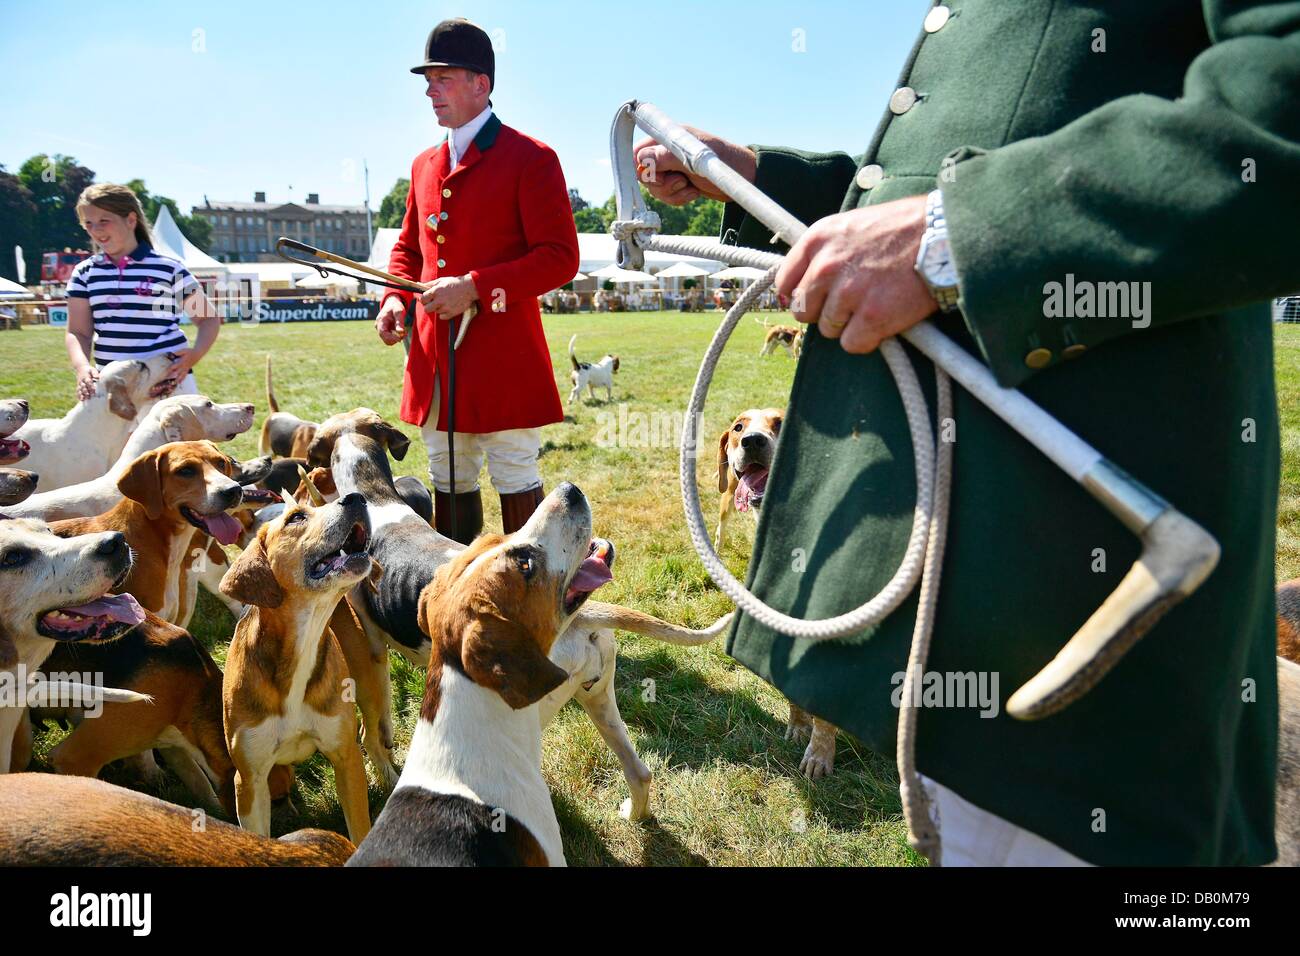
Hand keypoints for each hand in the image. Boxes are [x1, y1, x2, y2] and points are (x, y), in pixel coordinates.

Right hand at [75, 365, 99, 401]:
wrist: (80, 368)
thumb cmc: (89, 370)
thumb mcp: (92, 369)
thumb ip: (95, 373)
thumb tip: (97, 377)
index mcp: (85, 377)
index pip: (88, 382)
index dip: (91, 387)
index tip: (94, 391)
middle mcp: (81, 381)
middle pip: (83, 387)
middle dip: (86, 392)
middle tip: (90, 396)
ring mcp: (79, 384)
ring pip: (80, 390)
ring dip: (82, 394)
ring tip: (85, 399)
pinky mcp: (78, 386)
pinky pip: (77, 391)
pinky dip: (79, 395)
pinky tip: (81, 399)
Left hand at [149, 352, 192, 396]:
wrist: (198, 354)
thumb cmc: (190, 351)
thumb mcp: (183, 350)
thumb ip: (177, 353)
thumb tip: (171, 355)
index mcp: (182, 362)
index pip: (174, 367)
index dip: (169, 370)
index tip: (164, 373)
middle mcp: (184, 367)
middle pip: (177, 373)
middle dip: (172, 377)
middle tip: (167, 381)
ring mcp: (186, 369)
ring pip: (181, 376)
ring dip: (177, 380)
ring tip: (174, 384)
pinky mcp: (187, 370)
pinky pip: (184, 376)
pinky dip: (182, 379)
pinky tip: (180, 383)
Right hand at [375, 296, 407, 346]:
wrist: (392, 303)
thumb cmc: (395, 306)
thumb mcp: (399, 311)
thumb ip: (399, 322)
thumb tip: (400, 332)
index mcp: (380, 321)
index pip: (383, 334)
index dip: (391, 338)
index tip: (400, 339)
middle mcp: (378, 326)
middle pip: (385, 339)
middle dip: (395, 339)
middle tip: (405, 334)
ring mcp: (380, 329)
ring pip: (388, 340)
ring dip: (396, 339)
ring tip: (404, 332)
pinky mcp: (384, 331)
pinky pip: (389, 338)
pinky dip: (396, 337)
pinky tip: (401, 332)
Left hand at [419, 275, 477, 318]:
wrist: (468, 288)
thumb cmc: (454, 283)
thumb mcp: (440, 281)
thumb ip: (429, 284)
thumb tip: (418, 285)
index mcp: (436, 291)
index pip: (422, 299)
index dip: (422, 299)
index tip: (425, 299)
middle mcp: (440, 300)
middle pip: (426, 309)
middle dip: (428, 306)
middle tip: (432, 302)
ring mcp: (446, 308)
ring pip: (435, 312)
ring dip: (438, 308)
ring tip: (444, 302)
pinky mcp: (452, 313)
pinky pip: (442, 317)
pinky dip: (443, 313)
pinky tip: (448, 307)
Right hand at [634, 128, 755, 205]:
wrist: (743, 179)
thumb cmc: (723, 161)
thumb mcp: (693, 159)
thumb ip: (666, 158)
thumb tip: (641, 159)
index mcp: (668, 137)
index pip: (638, 152)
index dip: (642, 167)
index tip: (656, 175)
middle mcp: (667, 151)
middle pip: (644, 173)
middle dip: (661, 184)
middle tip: (680, 181)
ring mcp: (672, 168)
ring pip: (655, 188)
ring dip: (671, 193)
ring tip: (690, 187)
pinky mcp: (678, 183)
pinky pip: (666, 196)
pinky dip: (678, 198)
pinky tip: (694, 193)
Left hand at [775, 195, 936, 353]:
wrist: (946, 235)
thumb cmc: (906, 226)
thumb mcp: (854, 224)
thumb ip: (828, 250)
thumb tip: (810, 278)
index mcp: (818, 239)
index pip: (785, 282)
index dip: (799, 294)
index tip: (814, 299)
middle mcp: (826, 266)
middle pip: (802, 310)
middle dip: (823, 312)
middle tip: (849, 305)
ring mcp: (848, 293)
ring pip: (827, 330)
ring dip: (848, 325)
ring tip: (874, 306)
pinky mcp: (871, 317)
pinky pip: (852, 344)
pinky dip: (868, 339)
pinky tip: (884, 322)